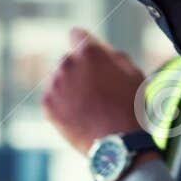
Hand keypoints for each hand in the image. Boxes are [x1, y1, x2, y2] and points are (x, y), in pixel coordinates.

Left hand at [40, 28, 146, 155]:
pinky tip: (79, 115)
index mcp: (89, 53)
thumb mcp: (134, 73)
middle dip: (79, 70)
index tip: (91, 59)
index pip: (77, 35)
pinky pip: (52, 97)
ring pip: (59, 79)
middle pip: (69, 60)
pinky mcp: (47, 105)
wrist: (117, 145)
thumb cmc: (130, 108)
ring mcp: (54, 85)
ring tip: (88, 107)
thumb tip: (100, 47)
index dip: (86, 45)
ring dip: (69, 87)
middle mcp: (67, 64)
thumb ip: (113, 54)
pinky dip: (62, 104)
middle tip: (95, 91)